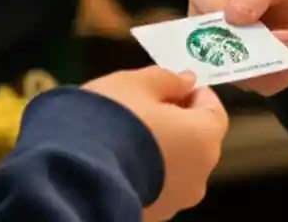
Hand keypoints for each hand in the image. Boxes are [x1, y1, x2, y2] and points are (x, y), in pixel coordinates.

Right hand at [84, 67, 228, 220]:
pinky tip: (118, 160)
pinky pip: (156, 186)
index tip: (172, 86)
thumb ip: (167, 80)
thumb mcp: (136, 84)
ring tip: (126, 135)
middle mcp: (199, 175)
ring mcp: (176, 201)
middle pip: (197, 141)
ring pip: (176, 167)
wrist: (73, 172)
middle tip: (146, 107)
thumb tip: (187, 80)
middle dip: (178, 122)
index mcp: (204, 139)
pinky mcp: (152, 216)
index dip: (194, 95)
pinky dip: (145, 171)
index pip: (214, 111)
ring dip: (161, 149)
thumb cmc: (112, 118)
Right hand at [186, 0, 287, 95]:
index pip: (211, 23)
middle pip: (233, 52)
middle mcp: (206, 28)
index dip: (247, 32)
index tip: (285, 29)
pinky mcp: (248, 74)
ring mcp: (226, 54)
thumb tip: (232, 17)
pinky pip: (270, 82)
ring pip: (253, 73)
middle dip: (279, 47)